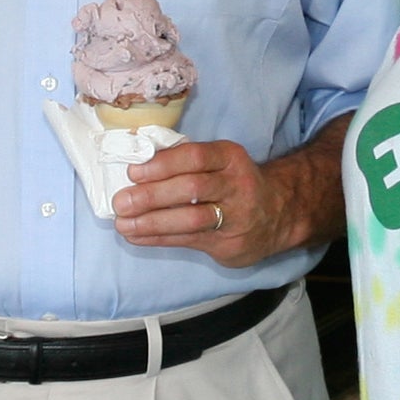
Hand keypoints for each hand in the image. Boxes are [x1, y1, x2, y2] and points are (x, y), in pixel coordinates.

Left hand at [111, 137, 302, 266]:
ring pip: (191, 219)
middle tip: (121, 202)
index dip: (163, 164)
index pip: (195, 156)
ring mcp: (235, 216)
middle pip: (192, 189)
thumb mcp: (219, 162)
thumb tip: (136, 161)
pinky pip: (188, 240)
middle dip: (153, 196)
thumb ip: (186, 161)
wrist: (277, 214)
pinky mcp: (229, 242)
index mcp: (230, 158)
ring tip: (124, 224)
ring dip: (152, 222)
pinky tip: (136, 236)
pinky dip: (158, 238)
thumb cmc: (232, 183)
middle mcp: (236, 185)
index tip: (133, 172)